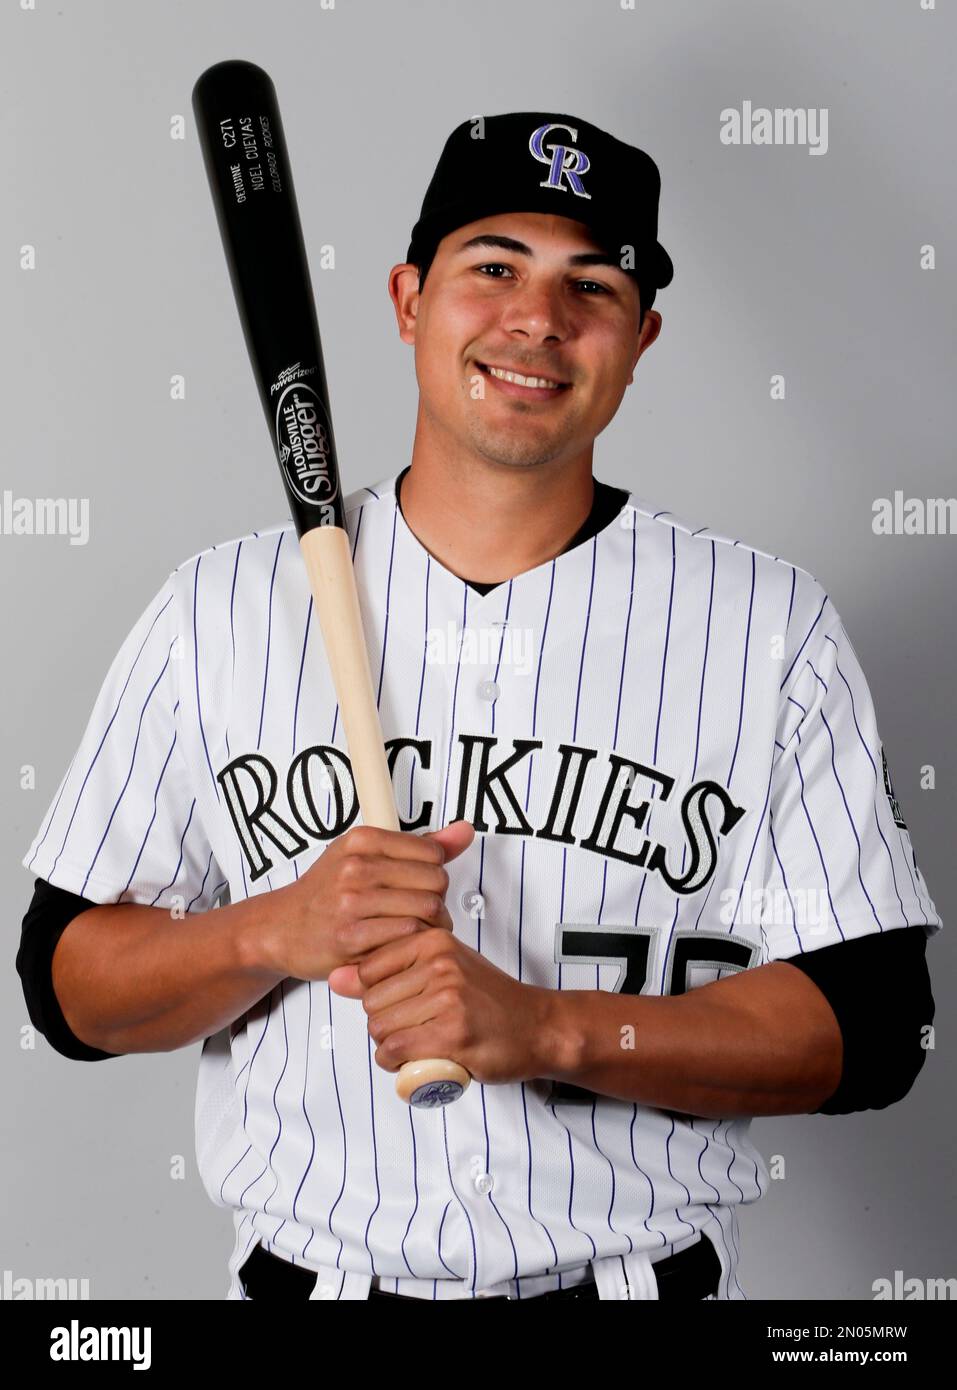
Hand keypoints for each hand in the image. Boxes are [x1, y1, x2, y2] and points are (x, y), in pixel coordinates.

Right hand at [258, 820, 475, 981]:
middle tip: (422, 915)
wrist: (279, 929)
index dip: (435, 874)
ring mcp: (352, 901)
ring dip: (430, 928)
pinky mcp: (351, 936)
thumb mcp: (367, 857)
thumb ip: (421, 846)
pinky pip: (408, 936)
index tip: (419, 888)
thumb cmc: (327, 894)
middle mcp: (356, 865)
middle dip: (437, 902)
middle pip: (436, 882)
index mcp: (362, 840)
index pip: (433, 852)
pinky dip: (412, 945)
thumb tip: (465, 831)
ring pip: (427, 910)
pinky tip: (398, 946)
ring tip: (414, 933)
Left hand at [327, 925, 557, 1085]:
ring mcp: (447, 997)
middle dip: (383, 1024)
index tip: (405, 1005)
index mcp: (433, 940)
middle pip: (371, 1003)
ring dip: (390, 1047)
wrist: (539, 1026)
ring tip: (417, 1044)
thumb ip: (390, 970)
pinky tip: (415, 1060)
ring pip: (380, 1029)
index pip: (368, 970)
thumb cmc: (490, 1000)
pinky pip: (395, 1051)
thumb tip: (336, 978)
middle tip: (413, 1030)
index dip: (378, 996)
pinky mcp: (452, 1033)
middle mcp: (439, 963)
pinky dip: (396, 1064)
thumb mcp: (442, 969)